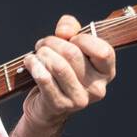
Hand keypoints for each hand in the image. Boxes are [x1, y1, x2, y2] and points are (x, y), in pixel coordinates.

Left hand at [21, 14, 117, 130]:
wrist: (46, 107)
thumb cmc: (61, 73)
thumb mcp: (71, 47)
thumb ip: (72, 30)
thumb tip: (65, 31)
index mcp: (106, 72)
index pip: (103, 51)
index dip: (83, 39)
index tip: (68, 38)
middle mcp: (97, 88)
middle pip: (74, 54)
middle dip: (52, 43)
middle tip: (43, 44)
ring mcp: (79, 99)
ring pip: (58, 66)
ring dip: (43, 54)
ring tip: (37, 53)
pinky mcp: (60, 105)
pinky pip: (45, 79)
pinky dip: (34, 65)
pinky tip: (30, 62)